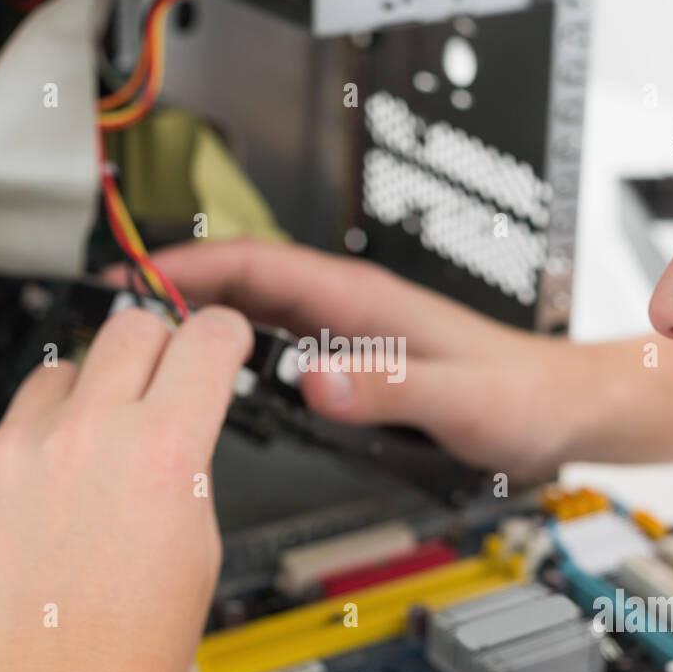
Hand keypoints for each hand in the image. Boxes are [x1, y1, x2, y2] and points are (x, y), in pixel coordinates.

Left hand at [0, 306, 252, 671]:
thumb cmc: (124, 654)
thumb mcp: (198, 549)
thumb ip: (186, 464)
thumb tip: (175, 422)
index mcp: (162, 452)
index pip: (207, 337)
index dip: (222, 334)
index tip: (215, 342)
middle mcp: (85, 436)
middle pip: (128, 328)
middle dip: (154, 351)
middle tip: (151, 389)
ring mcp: (12, 452)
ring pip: (57, 374)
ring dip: (79, 404)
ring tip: (81, 467)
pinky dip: (21, 461)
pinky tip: (29, 514)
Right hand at [148, 240, 672, 478]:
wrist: (557, 408)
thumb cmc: (518, 395)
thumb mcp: (455, 399)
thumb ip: (386, 388)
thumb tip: (313, 379)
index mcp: (363, 300)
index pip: (259, 264)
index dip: (190, 265)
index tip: (134, 279)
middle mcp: (351, 307)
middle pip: (244, 279)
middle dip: (176, 287)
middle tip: (114, 313)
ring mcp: (350, 330)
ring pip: (256, 309)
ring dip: (200, 316)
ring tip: (145, 340)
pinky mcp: (356, 356)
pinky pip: (279, 341)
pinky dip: (234, 347)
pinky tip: (214, 371)